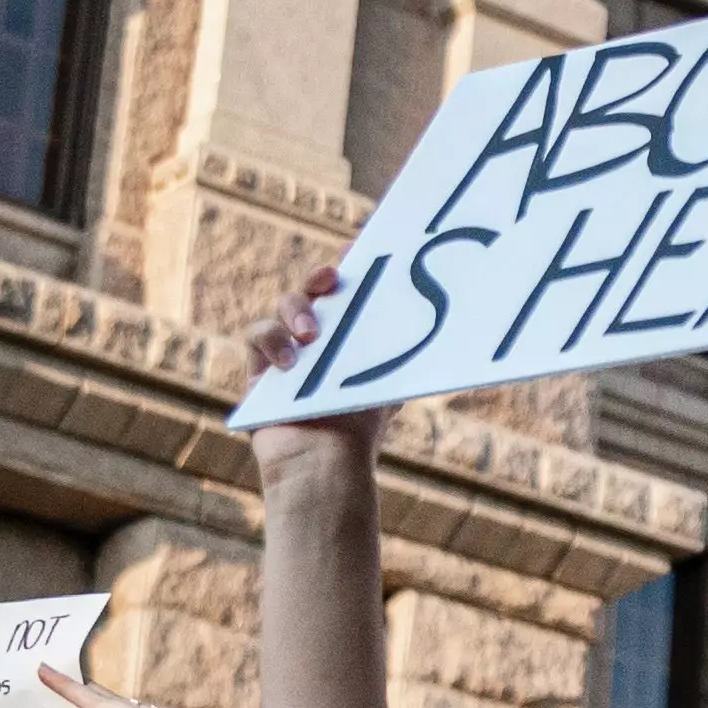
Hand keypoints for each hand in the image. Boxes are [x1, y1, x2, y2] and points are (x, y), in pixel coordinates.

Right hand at [238, 266, 388, 496]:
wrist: (326, 463)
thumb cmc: (361, 426)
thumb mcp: (388, 378)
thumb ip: (402, 346)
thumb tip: (451, 318)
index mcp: (351, 333)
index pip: (349, 288)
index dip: (351, 261)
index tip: (360, 244)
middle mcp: (319, 336)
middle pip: (313, 288)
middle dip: (320, 277)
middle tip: (332, 278)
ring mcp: (287, 349)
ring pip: (284, 304)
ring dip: (297, 310)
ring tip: (312, 335)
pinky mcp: (259, 368)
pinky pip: (256, 335)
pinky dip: (273, 341)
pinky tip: (291, 362)